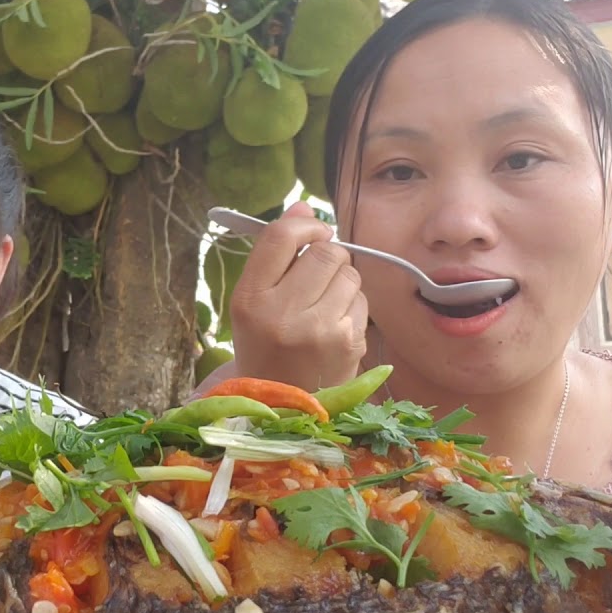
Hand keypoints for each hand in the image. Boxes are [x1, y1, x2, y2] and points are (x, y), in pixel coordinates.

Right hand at [228, 202, 367, 391]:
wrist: (282, 406)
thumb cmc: (265, 346)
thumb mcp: (253, 302)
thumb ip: (275, 253)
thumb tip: (304, 205)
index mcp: (250, 299)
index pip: (281, 237)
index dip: (303, 224)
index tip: (311, 231)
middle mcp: (282, 313)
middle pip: (324, 251)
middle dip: (327, 254)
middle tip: (317, 275)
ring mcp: (319, 329)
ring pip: (349, 273)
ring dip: (342, 280)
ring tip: (323, 305)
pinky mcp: (349, 342)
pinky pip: (361, 299)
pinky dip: (352, 305)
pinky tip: (335, 326)